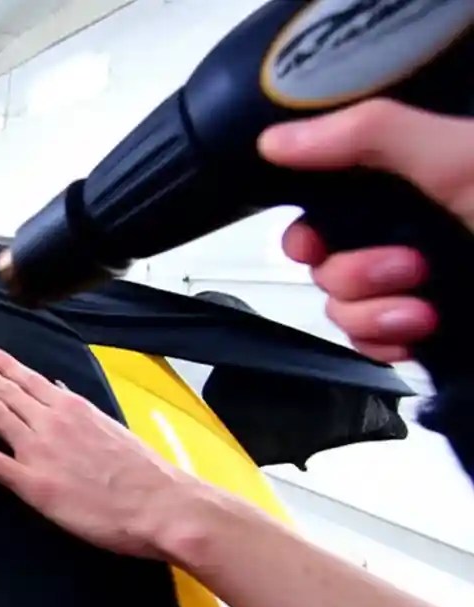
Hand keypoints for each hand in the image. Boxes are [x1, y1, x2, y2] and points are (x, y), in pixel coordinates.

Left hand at [0, 344, 204, 559]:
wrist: (161, 505)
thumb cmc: (145, 475)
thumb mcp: (112, 429)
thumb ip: (81, 412)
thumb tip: (62, 393)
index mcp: (73, 408)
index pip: (28, 379)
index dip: (1, 364)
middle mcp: (52, 422)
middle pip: (3, 389)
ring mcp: (40, 451)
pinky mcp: (34, 483)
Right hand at [259, 100, 473, 362]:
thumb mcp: (460, 159)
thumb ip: (368, 136)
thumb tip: (280, 136)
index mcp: (422, 180)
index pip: (333, 197)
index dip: (311, 221)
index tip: (315, 235)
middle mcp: (417, 230)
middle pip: (325, 256)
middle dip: (351, 269)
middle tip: (405, 266)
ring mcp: (421, 287)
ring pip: (339, 303)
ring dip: (370, 308)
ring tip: (421, 305)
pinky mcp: (429, 335)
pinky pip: (365, 342)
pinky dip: (382, 340)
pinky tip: (420, 331)